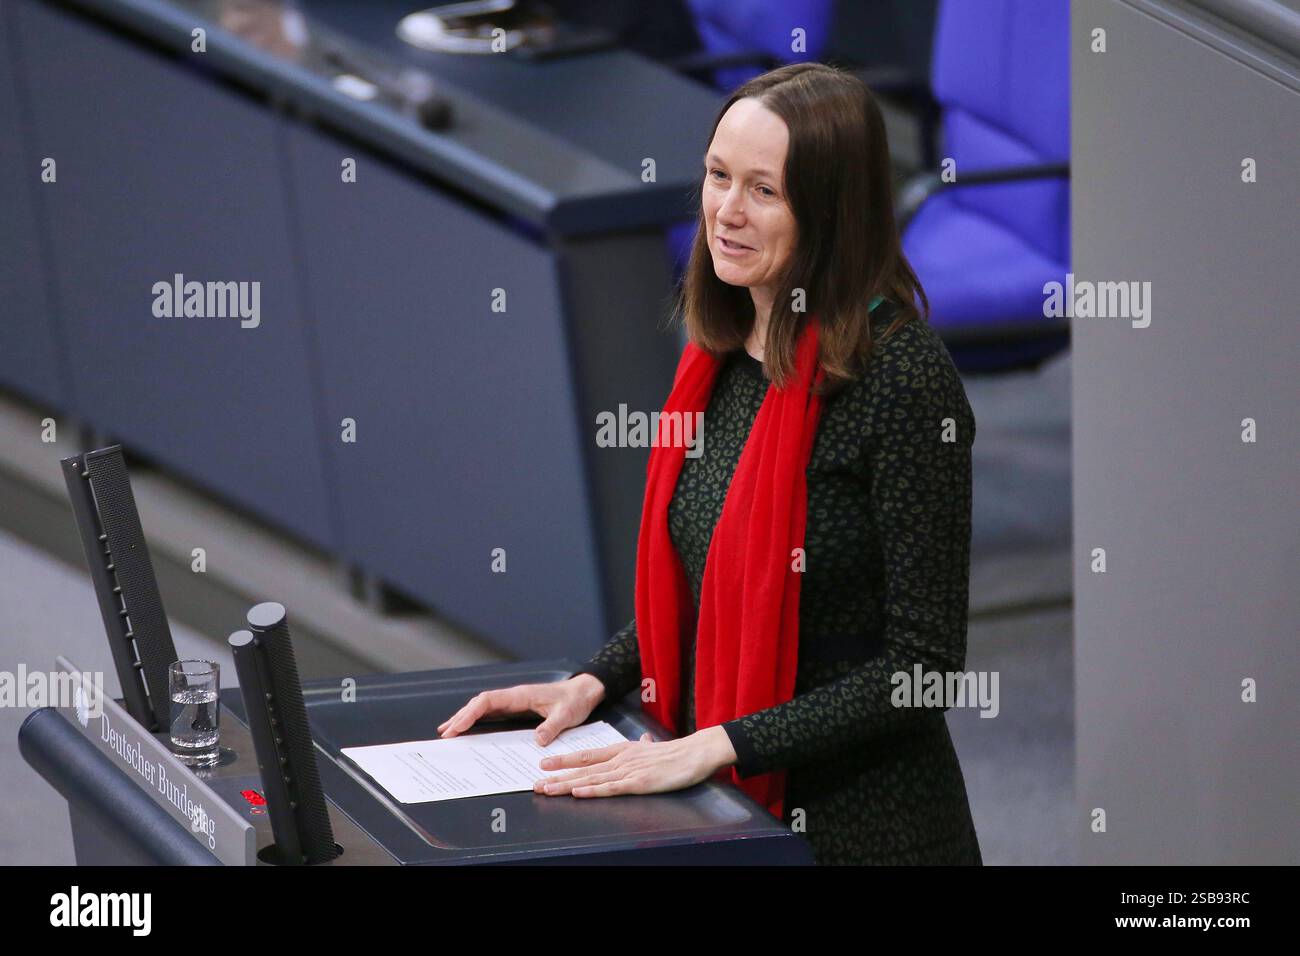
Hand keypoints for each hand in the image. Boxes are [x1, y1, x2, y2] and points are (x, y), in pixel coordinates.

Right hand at [437, 674, 605, 745]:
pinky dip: (478, 720)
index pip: (488, 701)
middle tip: (446, 734)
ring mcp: (514, 702)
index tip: (458, 726)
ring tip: (448, 731)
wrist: (584, 692)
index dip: (471, 713)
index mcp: (521, 695)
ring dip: (466, 718)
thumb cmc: (575, 700)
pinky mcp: (518, 709)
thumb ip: (551, 727)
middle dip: (462, 717)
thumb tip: (537, 741)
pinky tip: (469, 729)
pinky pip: (493, 713)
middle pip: (480, 704)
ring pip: (483, 708)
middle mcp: (514, 697)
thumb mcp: (566, 715)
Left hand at [533, 726, 737, 798]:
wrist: (695, 752)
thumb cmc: (675, 753)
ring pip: (591, 778)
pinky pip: (612, 787)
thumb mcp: (654, 747)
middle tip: (535, 782)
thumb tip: (643, 740)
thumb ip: (643, 746)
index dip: (564, 760)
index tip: (544, 764)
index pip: (586, 755)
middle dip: (557, 776)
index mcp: (621, 750)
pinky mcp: (639, 782)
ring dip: (568, 785)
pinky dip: (593, 789)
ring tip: (548, 789)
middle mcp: (620, 759)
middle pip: (583, 768)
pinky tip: (579, 791)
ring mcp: (628, 770)